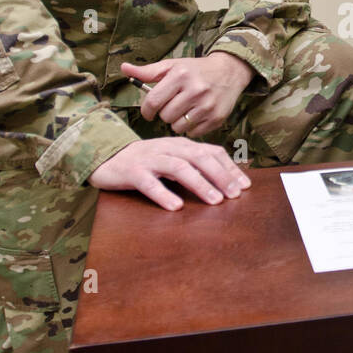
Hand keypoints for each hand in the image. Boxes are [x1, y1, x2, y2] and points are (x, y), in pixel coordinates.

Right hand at [88, 137, 251, 211]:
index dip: (230, 168)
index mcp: (181, 145)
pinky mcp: (132, 172)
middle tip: (235, 194)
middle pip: (199, 157)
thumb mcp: (173, 158)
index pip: (212, 152)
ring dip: (200, 184)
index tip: (246, 186)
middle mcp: (168, 148)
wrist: (106, 157)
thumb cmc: (146, 161)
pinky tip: (176, 207)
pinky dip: (163, 194)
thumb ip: (195, 165)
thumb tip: (227, 179)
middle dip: (220, 176)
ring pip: (178, 168)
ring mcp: (150, 159)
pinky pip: (149, 183)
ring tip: (215, 201)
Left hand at [123, 53, 254, 136]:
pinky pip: (192, 133)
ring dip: (177, 121)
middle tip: (173, 105)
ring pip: (177, 127)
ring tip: (184, 110)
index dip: (147, 110)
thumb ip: (147, 71)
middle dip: (165, 113)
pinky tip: (195, 115)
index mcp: (180, 75)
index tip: (149, 111)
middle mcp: (195, 90)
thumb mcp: (172, 66)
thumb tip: (123, 68)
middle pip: (165, 116)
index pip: (153, 102)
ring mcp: (207, 105)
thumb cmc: (195, 70)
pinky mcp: (217, 118)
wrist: (229, 71)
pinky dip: (190, 128)